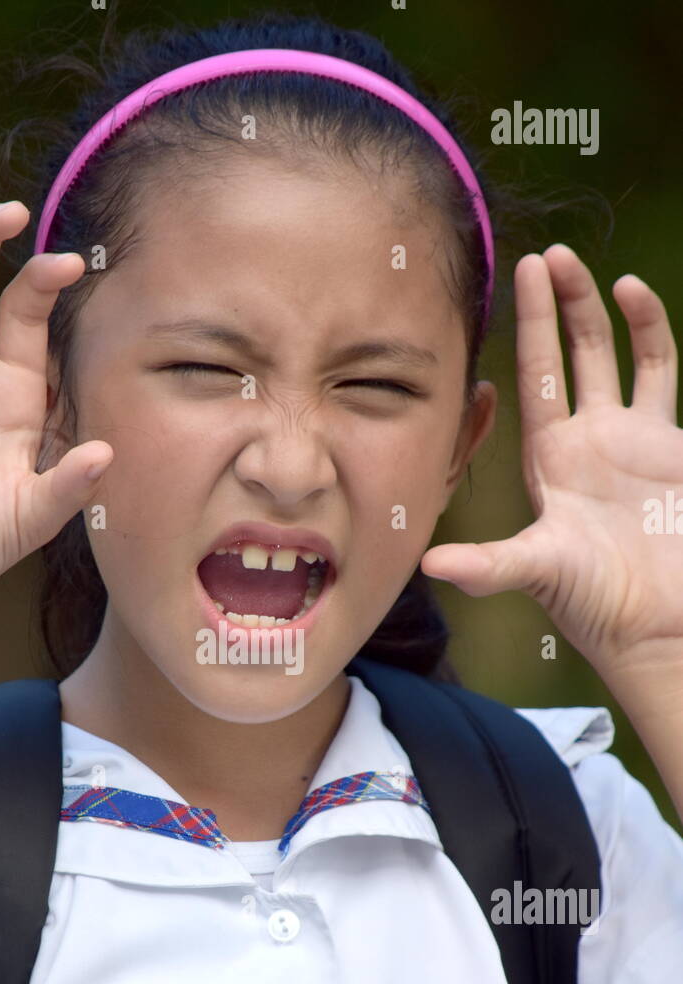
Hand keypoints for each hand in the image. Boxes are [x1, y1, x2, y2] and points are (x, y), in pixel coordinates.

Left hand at [421, 245, 681, 674]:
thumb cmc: (598, 603)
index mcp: (549, 459)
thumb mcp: (539, 574)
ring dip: (601, 311)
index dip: (526, 327)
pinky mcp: (668, 444)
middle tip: (545, 254)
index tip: (515, 278)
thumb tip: (431, 564)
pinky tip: (638, 295)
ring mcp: (629, 438)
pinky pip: (660, 372)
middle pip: (568, 354)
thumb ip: (490, 563)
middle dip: (557, 305)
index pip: (532, 375)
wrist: (659, 622)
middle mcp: (584, 439)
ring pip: (613, 356)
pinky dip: (651, 333)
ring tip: (588, 266)